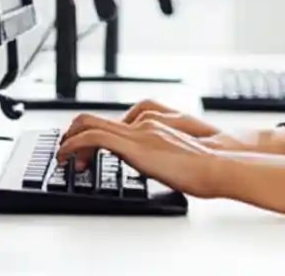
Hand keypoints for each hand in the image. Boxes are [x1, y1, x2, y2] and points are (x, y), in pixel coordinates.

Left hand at [54, 112, 227, 197]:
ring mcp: (139, 132)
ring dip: (69, 142)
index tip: (88, 154)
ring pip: (88, 124)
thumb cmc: (208, 165)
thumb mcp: (182, 156)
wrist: (219, 165)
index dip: (94, 135)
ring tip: (65, 160)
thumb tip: (159, 166)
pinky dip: (73, 146)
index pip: (115, 122)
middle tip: (67, 153)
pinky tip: (69, 161)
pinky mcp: (134, 145)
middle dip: (73, 135)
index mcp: (155, 125)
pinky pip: (93, 138)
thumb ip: (165, 155)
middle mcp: (144, 123)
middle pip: (95, 118)